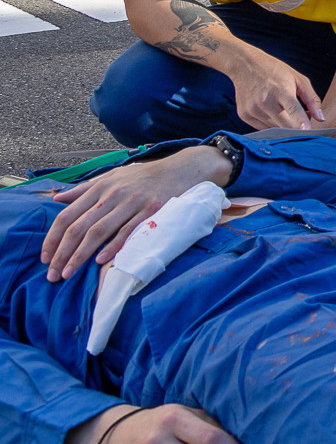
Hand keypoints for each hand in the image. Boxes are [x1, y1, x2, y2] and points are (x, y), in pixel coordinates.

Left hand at [40, 147, 233, 281]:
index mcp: (100, 187)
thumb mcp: (112, 176)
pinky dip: (112, 246)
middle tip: (53, 274)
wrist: (182, 169)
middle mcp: (113, 194)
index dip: (53, 238)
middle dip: (63, 253)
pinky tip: (100, 261)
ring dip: (80, 255)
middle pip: (79, 227)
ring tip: (68, 273)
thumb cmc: (145, 176)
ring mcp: (132, 202)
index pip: (67, 215)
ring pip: (99, 232)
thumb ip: (85, 189)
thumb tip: (57, 199)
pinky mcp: (151, 210)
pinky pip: (127, 231)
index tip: (45, 257)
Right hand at [229, 54, 323, 130]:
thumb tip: (321, 118)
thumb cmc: (275, 71)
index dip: (301, 121)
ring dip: (285, 126)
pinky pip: (263, 128)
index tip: (308, 131)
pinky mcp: (244, 115)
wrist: (245, 65)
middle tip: (304, 124)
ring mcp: (252, 109)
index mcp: (281, 89)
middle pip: (284, 124)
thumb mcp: (298, 79)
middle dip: (297, 129)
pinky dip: (272, 125)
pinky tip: (273, 113)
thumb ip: (312, 99)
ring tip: (287, 113)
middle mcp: (265, 100)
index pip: (292, 108)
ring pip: (275, 129)